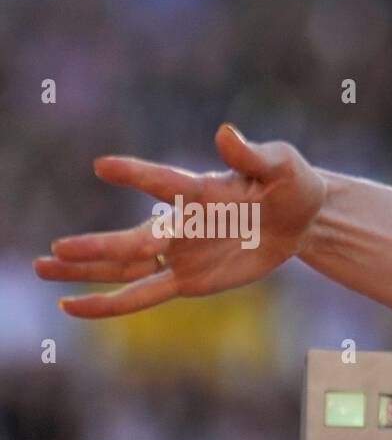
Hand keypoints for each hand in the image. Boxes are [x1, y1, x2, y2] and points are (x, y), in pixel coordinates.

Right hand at [34, 124, 325, 317]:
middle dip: (99, 247)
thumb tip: (227, 133)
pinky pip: (143, 295)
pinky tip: (73, 306)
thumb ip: (252, 154)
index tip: (103, 166)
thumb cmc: (290, 182)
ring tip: (41, 268)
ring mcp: (181, 254)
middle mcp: (182, 223)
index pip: (165, 182)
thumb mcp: (281, 165)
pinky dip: (111, 304)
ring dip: (86, 271)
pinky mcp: (189, 280)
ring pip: (126, 268)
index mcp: (200, 191)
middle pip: (136, 240)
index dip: (137, 174)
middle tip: (57, 250)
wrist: (301, 216)